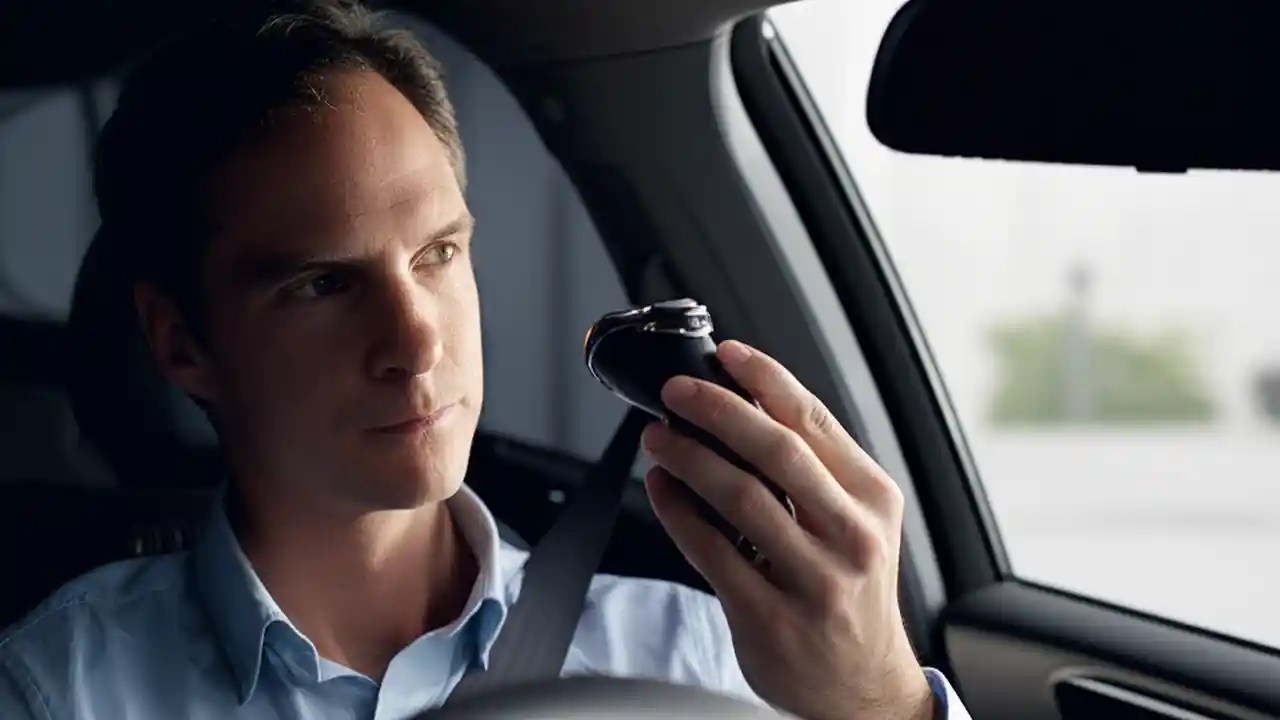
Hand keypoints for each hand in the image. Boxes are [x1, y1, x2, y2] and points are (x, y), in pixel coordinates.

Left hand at [641, 340, 933, 719]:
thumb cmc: (851, 591)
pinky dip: (677, 513)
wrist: (862, 685)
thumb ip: (814, 471)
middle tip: (676, 390)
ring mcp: (813, 580)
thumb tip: (743, 405)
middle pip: (776, 451)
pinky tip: (661, 489)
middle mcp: (851, 536)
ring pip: (739, 497)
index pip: (815, 421)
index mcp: (873, 499)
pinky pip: (711, 551)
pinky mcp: (771, 617)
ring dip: (688, 457)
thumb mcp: (857, 523)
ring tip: (658, 438)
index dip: (765, 378)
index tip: (727, 353)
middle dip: (717, 409)